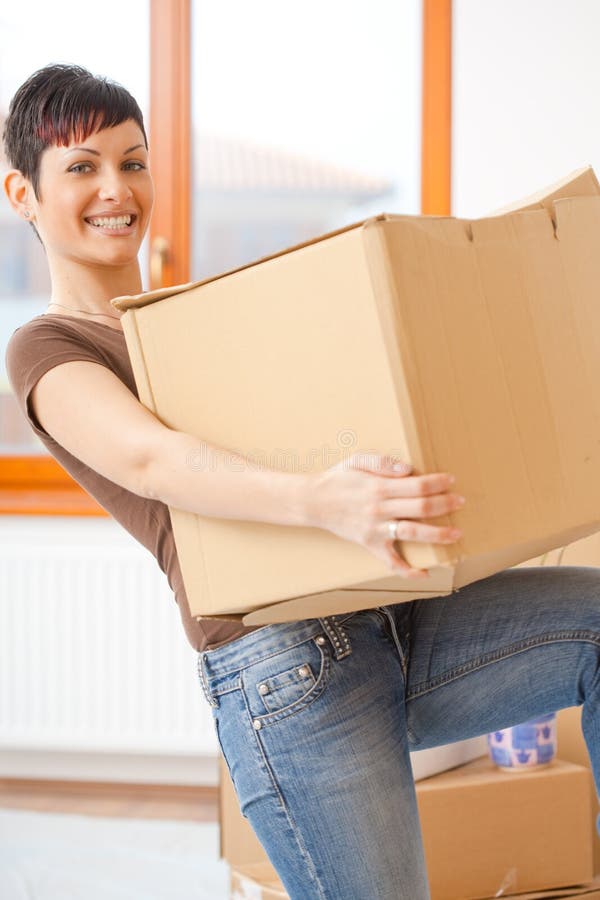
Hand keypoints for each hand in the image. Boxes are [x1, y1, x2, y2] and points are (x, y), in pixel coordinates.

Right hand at [306, 452, 464, 577]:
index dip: (438, 483)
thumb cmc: (339, 478)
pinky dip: (408, 570)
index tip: (451, 481)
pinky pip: (391, 562)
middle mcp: (380, 509)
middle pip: (420, 508)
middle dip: (445, 505)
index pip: (417, 485)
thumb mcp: (357, 460)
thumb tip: (408, 469)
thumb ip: (383, 462)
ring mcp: (376, 529)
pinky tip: (425, 573)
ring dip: (438, 534)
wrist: (314, 501)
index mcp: (379, 487)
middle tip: (460, 502)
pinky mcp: (371, 545)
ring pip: (413, 533)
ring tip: (456, 533)